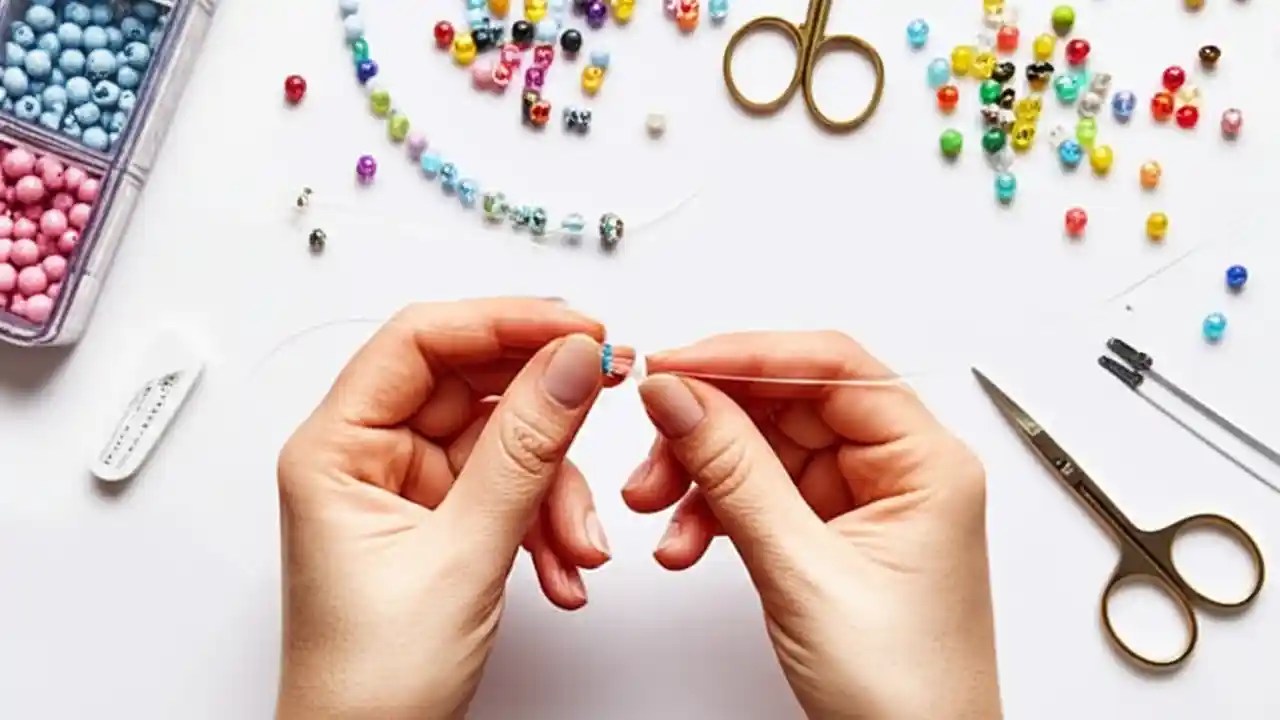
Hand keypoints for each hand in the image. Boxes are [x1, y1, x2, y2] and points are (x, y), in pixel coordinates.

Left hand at [276, 298, 629, 718]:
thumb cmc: (370, 681)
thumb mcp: (464, 555)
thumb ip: (524, 451)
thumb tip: (568, 364)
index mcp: (336, 450)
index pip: (420, 341)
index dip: (502, 321)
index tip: (575, 328)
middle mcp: (367, 458)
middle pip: (470, 385)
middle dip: (546, 408)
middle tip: (608, 387)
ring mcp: (407, 490)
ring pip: (503, 443)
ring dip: (555, 489)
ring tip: (581, 542)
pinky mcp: (440, 521)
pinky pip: (509, 490)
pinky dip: (546, 522)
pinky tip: (563, 567)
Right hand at [626, 332, 1000, 719]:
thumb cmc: (906, 693)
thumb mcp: (804, 571)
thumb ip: (734, 473)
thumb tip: (680, 396)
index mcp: (927, 463)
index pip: (834, 368)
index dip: (748, 355)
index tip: (676, 365)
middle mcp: (900, 471)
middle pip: (790, 404)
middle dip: (711, 424)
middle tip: (651, 438)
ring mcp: (863, 503)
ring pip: (765, 450)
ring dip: (701, 473)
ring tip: (656, 505)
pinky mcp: (832, 536)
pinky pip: (761, 495)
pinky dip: (714, 512)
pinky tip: (684, 540)